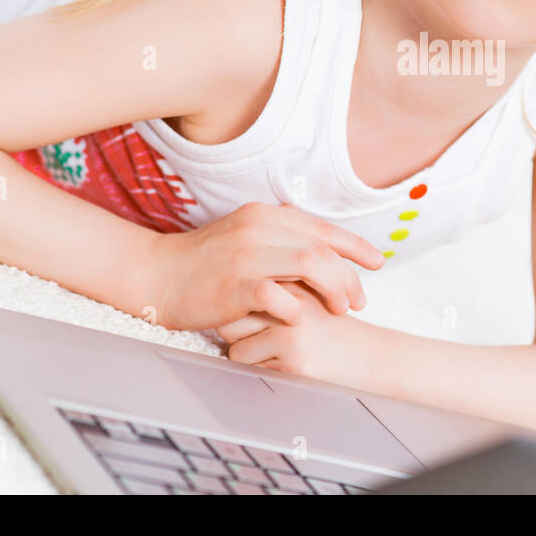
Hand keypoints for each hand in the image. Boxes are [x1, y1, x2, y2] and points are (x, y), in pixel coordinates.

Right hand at [140, 201, 384, 330]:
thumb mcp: (246, 236)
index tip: (377, 263)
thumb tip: (325, 249)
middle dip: (350, 276)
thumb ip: (282, 237)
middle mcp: (259, 228)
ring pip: (309, 264)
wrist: (157, 274)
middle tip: (359, 300)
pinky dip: (295, 308)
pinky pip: (277, 295)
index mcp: (266, 215)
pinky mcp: (232, 285)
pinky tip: (300, 319)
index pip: (323, 227)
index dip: (356, 246)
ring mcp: (245, 255)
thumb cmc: (206, 261)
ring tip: (341, 310)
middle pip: (323, 248)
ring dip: (333, 289)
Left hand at [217, 279, 376, 389]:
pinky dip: (256, 366)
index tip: (250, 315)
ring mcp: (291, 322)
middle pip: (230, 310)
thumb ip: (276, 283)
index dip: (239, 303)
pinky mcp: (291, 351)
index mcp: (293, 274)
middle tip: (262, 337)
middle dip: (236, 326)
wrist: (370, 357)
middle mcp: (290, 293)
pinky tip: (283, 363)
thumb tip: (227, 287)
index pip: (239, 282)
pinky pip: (244, 360)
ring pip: (231, 337)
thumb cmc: (332, 329)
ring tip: (275, 352)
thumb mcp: (309, 294)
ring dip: (244, 348)